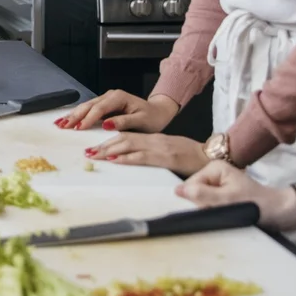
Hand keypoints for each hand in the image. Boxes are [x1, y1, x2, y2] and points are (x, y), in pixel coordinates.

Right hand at [57, 90, 177, 131]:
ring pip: (87, 106)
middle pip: (89, 105)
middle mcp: (111, 95)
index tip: (79, 128)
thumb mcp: (142, 121)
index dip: (88, 118)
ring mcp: (107, 99)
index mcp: (119, 97)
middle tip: (63, 126)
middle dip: (75, 115)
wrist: (158, 112)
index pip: (100, 108)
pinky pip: (89, 109)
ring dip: (74, 115)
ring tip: (61, 123)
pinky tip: (69, 119)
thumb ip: (124, 121)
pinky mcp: (105, 104)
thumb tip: (106, 124)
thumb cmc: (152, 117)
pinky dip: (79, 114)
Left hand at [87, 132, 209, 175]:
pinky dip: (127, 158)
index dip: (108, 140)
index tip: (93, 146)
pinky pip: (142, 156)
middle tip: (87, 152)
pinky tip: (115, 160)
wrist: (208, 155)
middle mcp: (152, 140)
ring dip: (109, 150)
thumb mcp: (166, 149)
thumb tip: (131, 157)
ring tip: (95, 155)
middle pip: (122, 139)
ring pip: (128, 145)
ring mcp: (158, 147)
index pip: (125, 136)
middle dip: (103, 145)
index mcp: (152, 138)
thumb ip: (149, 151)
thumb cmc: (188, 154)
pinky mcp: (165, 157)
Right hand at [176, 160, 295, 228]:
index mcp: (214, 167)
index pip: (190, 185)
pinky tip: (226, 216)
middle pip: (195, 192)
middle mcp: (215, 172)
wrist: (282, 213)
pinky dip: (215, 212)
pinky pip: (210, 204)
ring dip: (209, 211)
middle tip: (220, 214)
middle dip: (202, 206)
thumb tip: (178, 191)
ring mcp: (220, 183)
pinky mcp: (224, 194)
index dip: (195, 201)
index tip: (209, 211)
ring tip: (225, 216)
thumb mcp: (228, 201)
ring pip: (202, 200)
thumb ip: (202, 195)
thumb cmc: (258, 205)